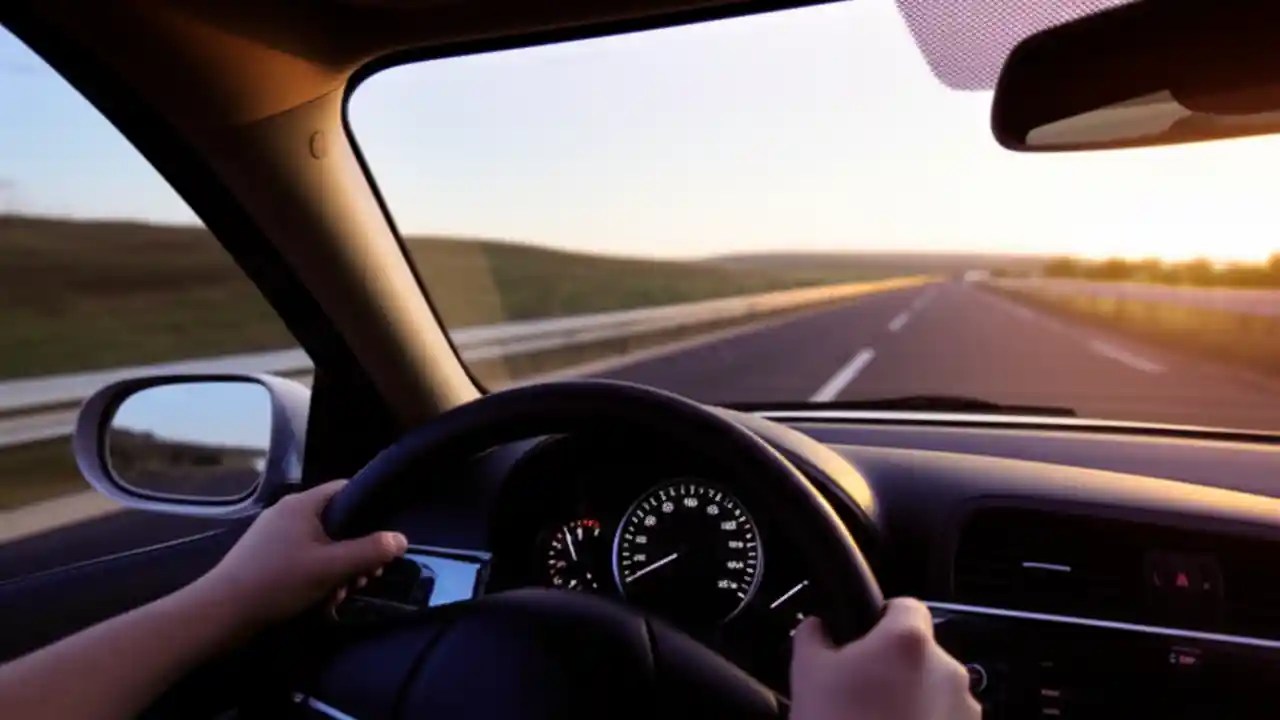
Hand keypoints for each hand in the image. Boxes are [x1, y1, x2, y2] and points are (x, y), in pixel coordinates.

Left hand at [192, 480, 407, 628]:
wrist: (221, 612)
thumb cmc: (278, 581)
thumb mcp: (331, 567)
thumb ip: (369, 551)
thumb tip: (401, 538)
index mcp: (303, 504)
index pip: (347, 490)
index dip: (370, 509)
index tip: (384, 537)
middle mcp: (287, 512)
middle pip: (336, 521)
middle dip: (356, 549)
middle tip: (366, 577)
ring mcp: (273, 534)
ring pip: (320, 543)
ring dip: (337, 567)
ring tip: (342, 593)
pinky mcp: (264, 556)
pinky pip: (302, 557)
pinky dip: (316, 574)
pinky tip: (320, 598)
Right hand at [790, 598, 979, 719]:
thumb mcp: (806, 674)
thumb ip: (814, 636)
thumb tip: (818, 627)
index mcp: (907, 642)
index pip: (905, 606)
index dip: (881, 618)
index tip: (864, 637)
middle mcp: (946, 671)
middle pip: (920, 653)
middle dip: (894, 667)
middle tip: (860, 691)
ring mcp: (964, 711)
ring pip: (934, 691)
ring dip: (912, 700)